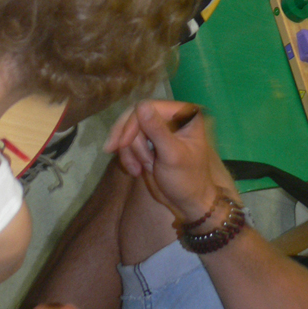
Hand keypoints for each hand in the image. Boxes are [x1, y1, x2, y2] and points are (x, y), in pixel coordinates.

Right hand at [104, 100, 232, 222]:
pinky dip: (128, 157)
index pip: (149, 107)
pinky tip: (136, 170)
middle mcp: (171, 116)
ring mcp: (159, 129)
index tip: (121, 144)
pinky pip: (129, 142)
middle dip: (129, 140)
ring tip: (140, 169)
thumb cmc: (186, 180)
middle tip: (121, 158)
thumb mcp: (172, 155)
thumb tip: (141, 105)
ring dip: (131, 152)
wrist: (186, 203)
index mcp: (184, 114)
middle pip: (135, 116)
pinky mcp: (149, 142)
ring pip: (130, 131)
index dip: (132, 124)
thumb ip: (157, 130)